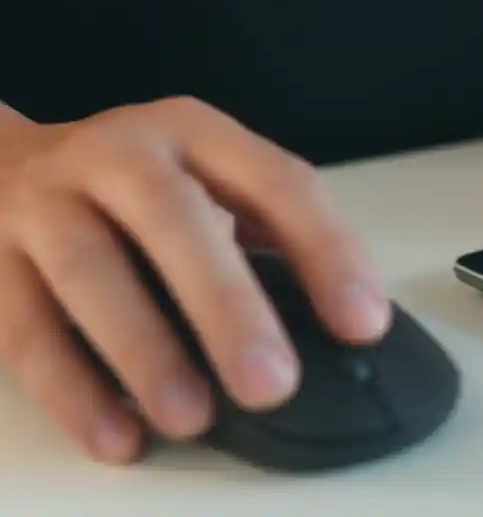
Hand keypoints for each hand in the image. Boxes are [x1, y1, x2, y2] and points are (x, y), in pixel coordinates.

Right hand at [0, 97, 389, 463]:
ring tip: (193, 418)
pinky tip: (120, 435)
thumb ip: (265, 231)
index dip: (326, 251)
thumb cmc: (136, 191)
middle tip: (271, 384)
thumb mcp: (206, 179)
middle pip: (174, 220)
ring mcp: (43, 204)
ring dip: (145, 352)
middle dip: (227, 305)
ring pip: (90, 273)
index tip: (363, 325)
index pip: (277, 182)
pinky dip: (74, 390)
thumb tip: (342, 318)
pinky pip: (26, 331)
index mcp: (194, 132)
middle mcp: (117, 155)